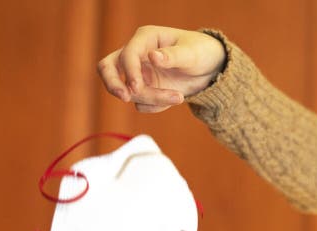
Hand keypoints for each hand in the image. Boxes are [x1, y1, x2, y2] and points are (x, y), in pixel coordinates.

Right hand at [97, 26, 225, 112]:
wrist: (209, 69)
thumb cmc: (201, 52)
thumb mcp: (191, 53)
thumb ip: (172, 55)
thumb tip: (152, 56)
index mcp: (146, 38)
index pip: (127, 54)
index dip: (129, 71)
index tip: (136, 87)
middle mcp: (136, 55)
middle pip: (107, 68)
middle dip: (112, 84)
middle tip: (124, 97)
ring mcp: (138, 74)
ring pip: (128, 92)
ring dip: (150, 99)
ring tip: (179, 97)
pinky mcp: (143, 90)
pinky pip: (141, 104)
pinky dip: (156, 106)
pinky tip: (174, 97)